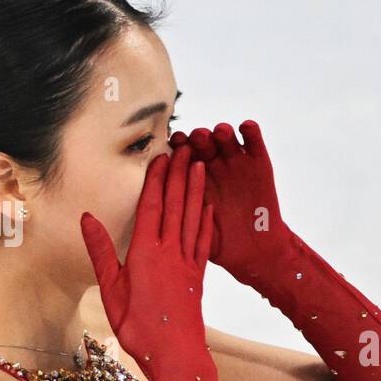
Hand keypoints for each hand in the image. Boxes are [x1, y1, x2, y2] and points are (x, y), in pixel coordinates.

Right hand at [79, 144, 214, 371]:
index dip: (156, 179)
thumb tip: (87, 217)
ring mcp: (187, 263)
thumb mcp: (111, 290)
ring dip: (196, 190)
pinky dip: (206, 221)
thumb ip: (101, 252)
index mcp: (145, 252)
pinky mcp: (199, 276)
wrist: (176, 354)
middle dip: (178, 174)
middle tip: (184, 147)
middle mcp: (169, 252)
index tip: (160, 155)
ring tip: (200, 165)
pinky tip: (209, 207)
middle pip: (175, 205)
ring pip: (192, 217)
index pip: (151, 206)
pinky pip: (203, 241)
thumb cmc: (138, 327)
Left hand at [169, 120, 290, 274]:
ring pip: (225, 138)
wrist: (255, 252)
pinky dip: (250, 132)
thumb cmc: (220, 246)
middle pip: (202, 143)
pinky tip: (246, 128)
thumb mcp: (189, 237)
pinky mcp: (260, 164)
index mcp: (191, 179)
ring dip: (221, 132)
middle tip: (197, 138)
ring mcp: (236, 164)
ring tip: (221, 133)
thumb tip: (120, 218)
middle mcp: (212, 167)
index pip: (180, 156)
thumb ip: (167, 223)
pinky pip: (253, 142)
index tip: (173, 147)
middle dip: (198, 138)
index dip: (177, 148)